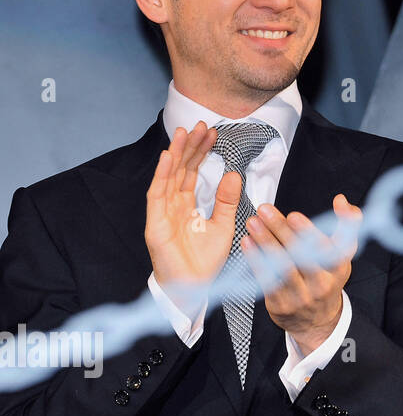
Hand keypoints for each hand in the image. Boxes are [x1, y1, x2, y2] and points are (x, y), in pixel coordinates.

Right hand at [145, 123, 240, 303]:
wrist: (195, 289)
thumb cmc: (205, 262)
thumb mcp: (224, 226)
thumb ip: (227, 200)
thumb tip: (233, 173)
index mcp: (187, 206)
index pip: (193, 172)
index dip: (201, 153)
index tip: (213, 134)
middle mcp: (173, 206)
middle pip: (181, 170)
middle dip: (190, 147)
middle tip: (201, 125)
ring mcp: (162, 214)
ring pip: (168, 177)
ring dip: (176, 153)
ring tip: (184, 132)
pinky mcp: (155, 224)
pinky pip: (157, 195)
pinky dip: (163, 175)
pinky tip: (169, 157)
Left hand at [242, 194, 361, 353]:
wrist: (315, 320)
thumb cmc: (326, 279)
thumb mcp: (342, 255)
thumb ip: (346, 226)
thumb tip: (341, 200)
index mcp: (339, 267)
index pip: (335, 246)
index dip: (313, 230)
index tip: (294, 215)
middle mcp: (322, 282)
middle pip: (302, 253)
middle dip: (281, 229)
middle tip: (266, 210)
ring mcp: (301, 295)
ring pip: (283, 265)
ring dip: (266, 241)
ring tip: (253, 222)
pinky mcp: (281, 303)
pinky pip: (267, 278)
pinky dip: (256, 259)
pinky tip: (248, 243)